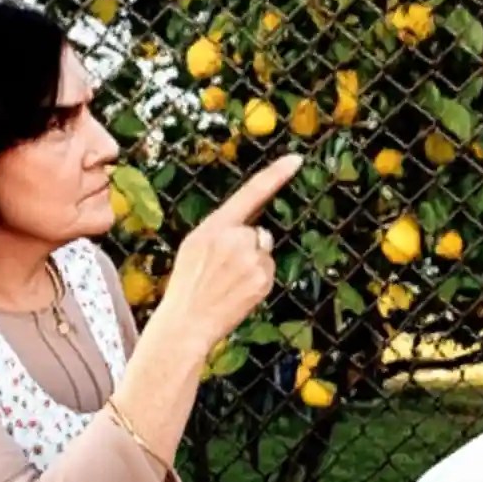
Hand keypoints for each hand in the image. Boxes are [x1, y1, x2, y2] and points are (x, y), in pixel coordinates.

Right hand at [152, 154, 302, 350]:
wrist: (187, 322)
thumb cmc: (188, 284)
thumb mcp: (194, 246)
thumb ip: (221, 230)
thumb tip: (251, 228)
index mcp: (214, 226)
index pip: (251, 193)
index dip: (276, 174)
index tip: (295, 159)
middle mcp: (235, 239)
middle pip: (257, 232)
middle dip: (248, 247)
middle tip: (224, 270)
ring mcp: (250, 260)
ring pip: (264, 253)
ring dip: (254, 265)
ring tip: (229, 283)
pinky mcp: (262, 279)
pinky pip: (269, 271)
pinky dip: (259, 281)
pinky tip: (239, 292)